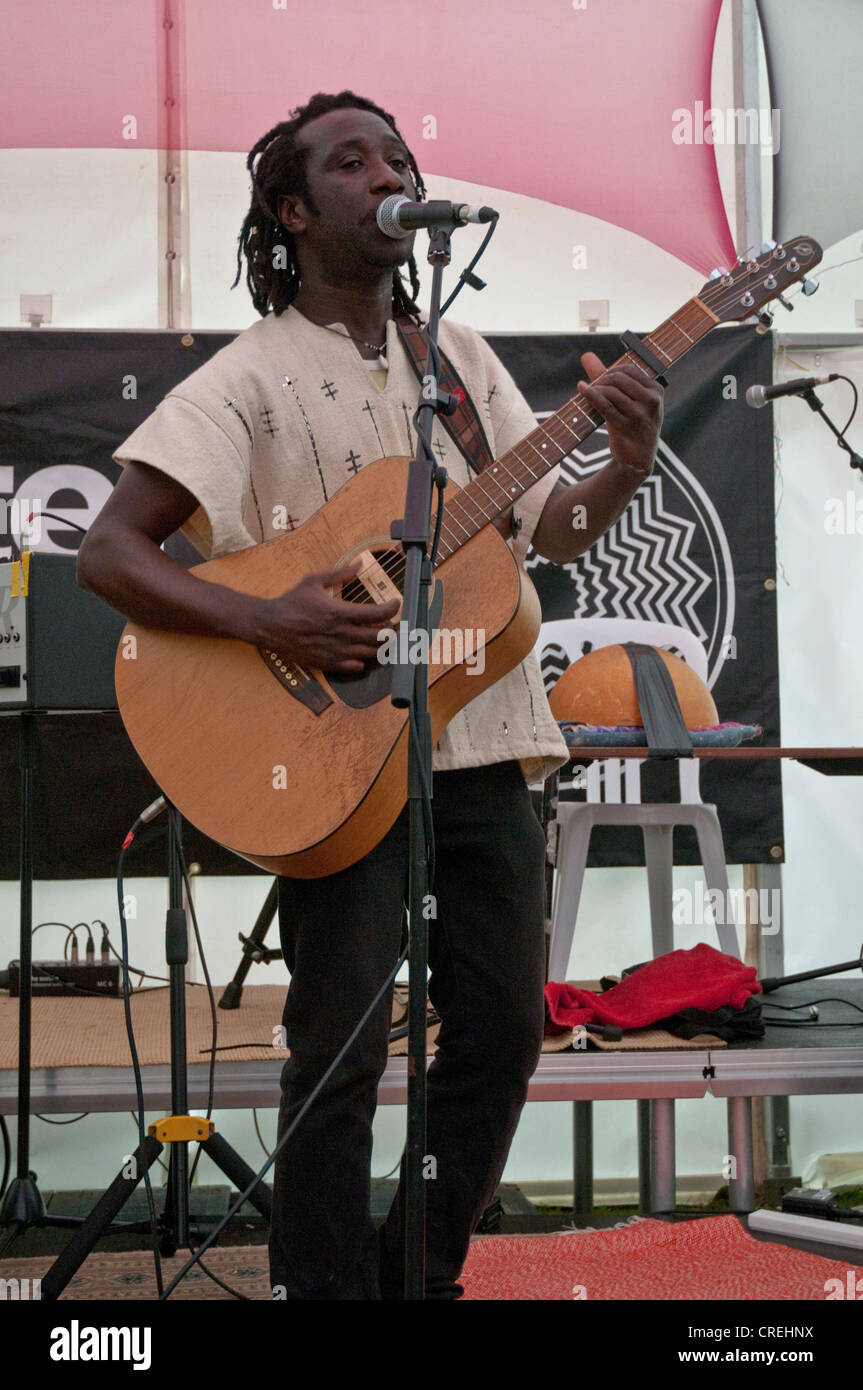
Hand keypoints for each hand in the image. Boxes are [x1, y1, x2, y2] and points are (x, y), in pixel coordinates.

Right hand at [257, 562, 399, 673]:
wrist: (270, 626)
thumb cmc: (291, 603)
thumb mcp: (314, 582)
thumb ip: (340, 574)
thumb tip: (360, 562)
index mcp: (341, 612)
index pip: (379, 614)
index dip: (393, 608)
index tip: (395, 603)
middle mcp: (342, 634)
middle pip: (381, 636)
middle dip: (390, 628)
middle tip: (390, 622)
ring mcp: (337, 651)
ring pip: (372, 654)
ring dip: (380, 646)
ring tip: (380, 637)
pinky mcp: (329, 663)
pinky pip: (356, 667)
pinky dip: (363, 660)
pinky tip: (360, 652)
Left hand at [577, 351, 663, 476]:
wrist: (636, 460)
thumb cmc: (631, 426)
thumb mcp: (628, 401)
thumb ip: (607, 377)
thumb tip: (586, 355)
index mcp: (656, 391)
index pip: (629, 369)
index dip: (611, 371)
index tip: (601, 378)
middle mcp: (651, 401)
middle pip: (619, 378)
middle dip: (601, 380)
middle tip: (592, 386)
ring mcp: (640, 414)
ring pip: (611, 391)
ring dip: (595, 389)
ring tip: (587, 392)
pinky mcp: (626, 426)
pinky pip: (605, 406)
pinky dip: (591, 396)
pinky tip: (582, 390)